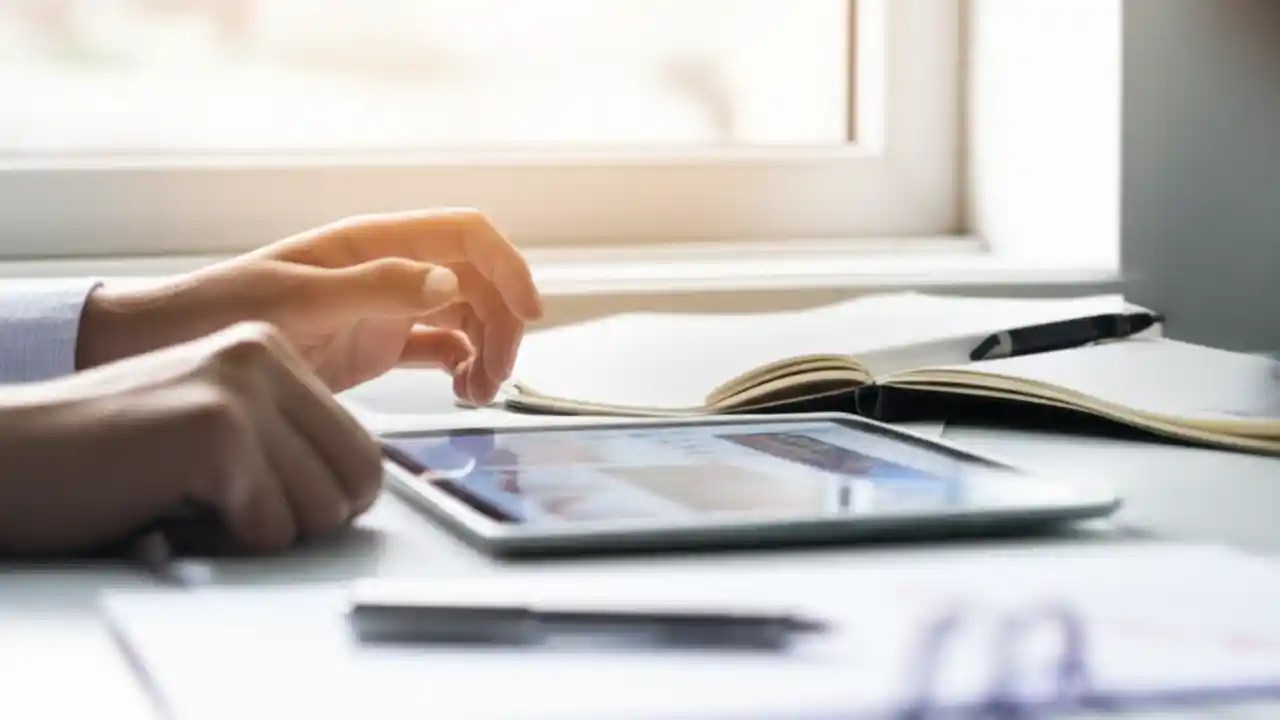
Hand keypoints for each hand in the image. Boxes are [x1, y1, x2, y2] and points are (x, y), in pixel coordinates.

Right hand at [0, 322, 379, 555]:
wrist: (4, 457)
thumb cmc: (96, 456)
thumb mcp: (213, 424)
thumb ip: (284, 439)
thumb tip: (359, 488)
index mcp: (267, 349)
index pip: (362, 448)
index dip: (324, 499)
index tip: (265, 502)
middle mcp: (262, 356)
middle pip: (358, 479)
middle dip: (302, 521)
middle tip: (229, 512)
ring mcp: (242, 391)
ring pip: (321, 511)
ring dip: (256, 534)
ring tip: (191, 506)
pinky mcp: (217, 433)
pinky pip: (270, 531)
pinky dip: (221, 546)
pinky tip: (170, 514)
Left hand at [77, 208, 543, 403]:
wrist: (170, 348)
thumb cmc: (221, 314)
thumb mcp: (296, 300)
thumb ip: (375, 288)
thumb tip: (450, 284)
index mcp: (373, 242)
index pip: (466, 234)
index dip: (509, 265)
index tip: (531, 312)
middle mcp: (388, 269)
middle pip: (477, 281)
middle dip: (501, 324)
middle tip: (495, 378)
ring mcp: (385, 306)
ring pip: (467, 316)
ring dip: (487, 349)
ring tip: (478, 393)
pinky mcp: (377, 343)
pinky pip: (441, 346)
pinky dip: (463, 365)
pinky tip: (461, 391)